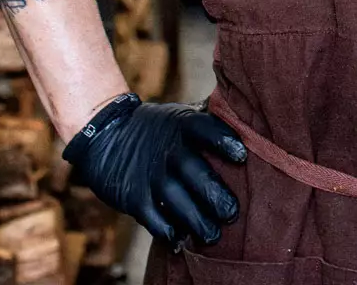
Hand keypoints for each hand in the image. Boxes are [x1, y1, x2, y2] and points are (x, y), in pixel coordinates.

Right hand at [65, 101, 246, 247]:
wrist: (107, 135)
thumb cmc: (159, 128)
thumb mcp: (180, 115)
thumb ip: (210, 119)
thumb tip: (250, 118)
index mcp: (183, 124)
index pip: (205, 128)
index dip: (223, 140)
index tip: (241, 156)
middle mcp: (167, 149)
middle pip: (193, 170)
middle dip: (214, 193)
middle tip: (233, 213)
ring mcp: (150, 174)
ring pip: (175, 199)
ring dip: (195, 219)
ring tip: (214, 236)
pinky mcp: (134, 196)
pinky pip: (152, 217)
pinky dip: (166, 230)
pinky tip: (180, 240)